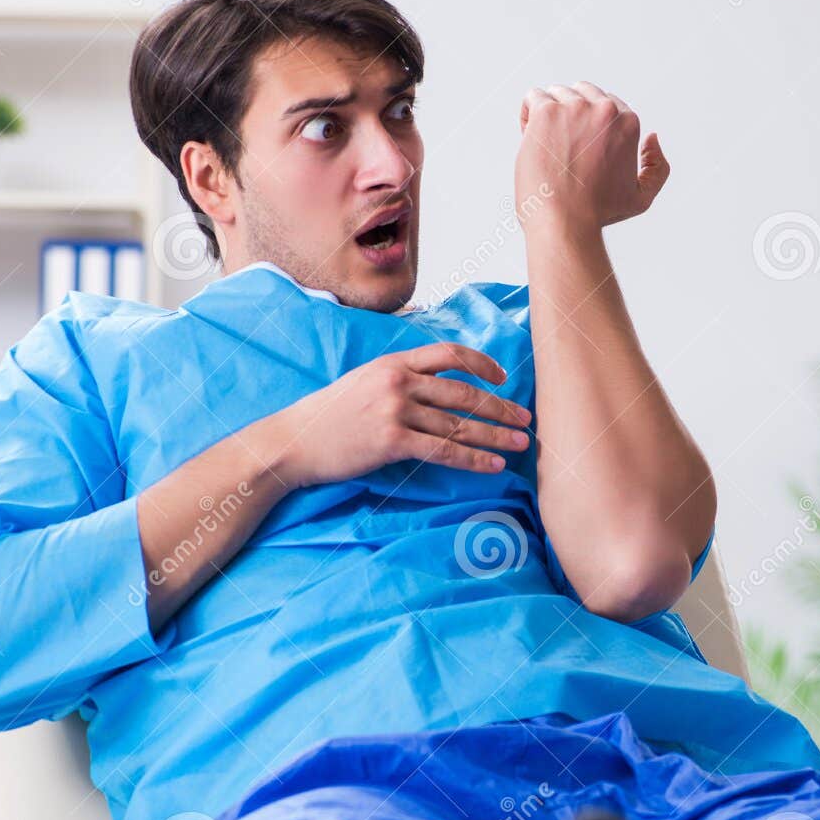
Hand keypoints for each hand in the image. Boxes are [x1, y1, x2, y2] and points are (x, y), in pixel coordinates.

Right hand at [271, 343, 533, 487]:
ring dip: (496, 435)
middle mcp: (398, 381)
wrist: (293, 441)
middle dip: (501, 407)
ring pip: (459, 423)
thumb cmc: (329, 415)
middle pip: (464, 392)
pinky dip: (473, 459)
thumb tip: (440, 387)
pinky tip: (494, 465)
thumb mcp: (365, 380)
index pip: (450, 354)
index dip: (483, 364)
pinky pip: (444, 450)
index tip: (504, 379)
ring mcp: (395, 410)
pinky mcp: (391, 441)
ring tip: (521, 444)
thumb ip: (402, 378)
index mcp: (394, 362)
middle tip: (526, 419)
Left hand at [515, 82, 669, 236]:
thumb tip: (652, 137)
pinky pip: (533, 96)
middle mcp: (605, 109)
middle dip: (570, 114)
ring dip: (549, 115)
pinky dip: (528, 114)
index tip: (580, 148)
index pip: (605, 104)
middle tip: (562, 147)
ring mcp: (574, 108)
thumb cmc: (598, 213)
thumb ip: (657, 168)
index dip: (589, 125)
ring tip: (547, 146)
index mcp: (628, 123)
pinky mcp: (546, 112)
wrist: (566, 222)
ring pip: (556, 93)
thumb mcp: (641, 197)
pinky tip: (531, 137)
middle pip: (582, 92)